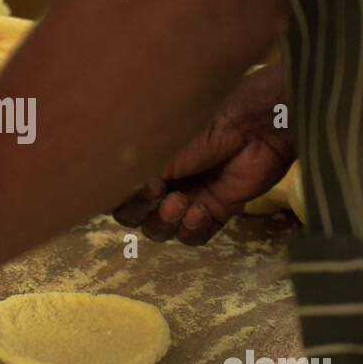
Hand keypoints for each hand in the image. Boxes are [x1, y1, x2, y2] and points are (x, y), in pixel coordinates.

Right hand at [113, 63, 293, 244]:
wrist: (254, 126)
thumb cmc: (205, 126)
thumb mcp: (160, 148)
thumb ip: (134, 175)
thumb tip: (108, 196)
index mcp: (145, 163)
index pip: (117, 195)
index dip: (121, 199)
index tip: (139, 182)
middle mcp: (162, 183)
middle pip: (134, 217)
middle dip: (142, 210)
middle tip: (160, 191)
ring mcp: (188, 199)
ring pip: (160, 231)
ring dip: (166, 222)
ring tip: (183, 202)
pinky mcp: (216, 212)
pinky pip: (193, 238)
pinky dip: (193, 229)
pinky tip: (202, 211)